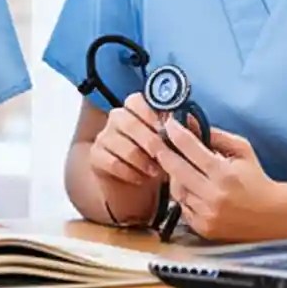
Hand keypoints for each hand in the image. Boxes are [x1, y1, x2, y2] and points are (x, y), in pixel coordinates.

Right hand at [90, 92, 169, 224]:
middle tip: (164, 156)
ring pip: (122, 145)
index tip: (166, 129)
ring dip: (143, 161)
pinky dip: (130, 172)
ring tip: (156, 171)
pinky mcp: (96, 156)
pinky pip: (113, 162)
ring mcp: (104, 137)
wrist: (134, 187)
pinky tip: (141, 177)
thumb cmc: (156, 161)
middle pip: (128, 122)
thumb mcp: (173, 145)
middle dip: (151, 142)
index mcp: (134, 110)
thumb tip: (190, 118)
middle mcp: (116, 119)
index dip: (151, 114)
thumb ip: (182, 130)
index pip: (136, 100)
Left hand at [157, 119, 286, 241]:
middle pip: (175, 169)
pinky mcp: (204, 228)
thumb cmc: (256, 178)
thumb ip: (215, 135)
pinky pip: (182, 207)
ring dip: (174, 176)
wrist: (274, 215)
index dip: (175, 133)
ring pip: (176, 189)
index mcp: (223, 173)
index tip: (168, 123)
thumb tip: (189, 121)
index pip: (189, 148)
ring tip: (179, 167)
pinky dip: (184, 196)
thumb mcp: (242, 150)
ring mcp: (207, 213)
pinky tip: (191, 189)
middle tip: (155, 141)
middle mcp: (213, 194)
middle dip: (162, 151)